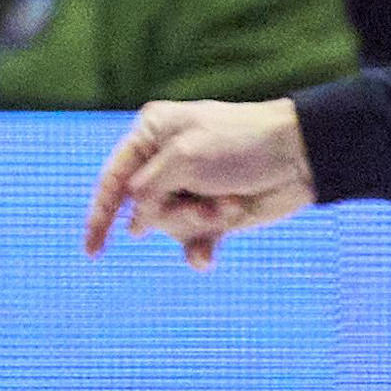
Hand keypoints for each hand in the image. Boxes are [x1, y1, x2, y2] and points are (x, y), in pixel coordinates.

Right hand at [84, 96, 313, 265]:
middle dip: (175, 214)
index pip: (114, 179)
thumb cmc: (240, 144)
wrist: (299, 158)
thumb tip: (134, 227)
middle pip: (145, 210)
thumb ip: (148, 192)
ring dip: (199, 223)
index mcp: (151, 134)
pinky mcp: (212, 213)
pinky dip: (201, 248)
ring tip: (228, 206)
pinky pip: (192, 242)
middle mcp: (165, 162)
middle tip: (206, 203)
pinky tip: (210, 257)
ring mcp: (189, 188)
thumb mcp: (184, 159)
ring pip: (170, 228)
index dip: (99, 216)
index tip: (91, 251)